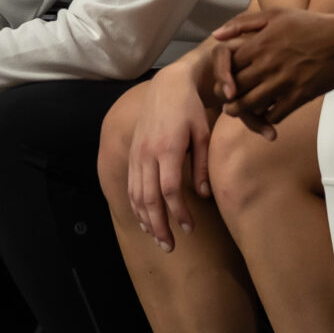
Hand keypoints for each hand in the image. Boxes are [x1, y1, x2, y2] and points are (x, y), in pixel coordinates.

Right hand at [126, 62, 217, 250]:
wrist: (167, 86)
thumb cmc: (190, 109)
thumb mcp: (203, 134)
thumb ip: (202, 165)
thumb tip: (202, 196)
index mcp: (167, 148)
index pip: (169, 190)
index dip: (178, 212)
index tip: (189, 228)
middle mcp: (147, 154)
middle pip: (148, 198)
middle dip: (158, 225)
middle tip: (170, 246)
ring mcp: (136, 154)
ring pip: (136, 195)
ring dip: (146, 220)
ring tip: (158, 239)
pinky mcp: (132, 154)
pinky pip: (130, 185)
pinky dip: (136, 206)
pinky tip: (145, 220)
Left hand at [210, 7, 333, 126]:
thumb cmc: (311, 25)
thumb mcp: (276, 14)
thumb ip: (242, 23)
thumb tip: (216, 36)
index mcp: (259, 44)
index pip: (226, 66)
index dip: (221, 76)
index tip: (224, 81)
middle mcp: (268, 64)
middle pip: (234, 89)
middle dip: (226, 98)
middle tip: (226, 101)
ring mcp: (284, 81)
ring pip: (250, 105)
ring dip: (242, 111)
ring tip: (239, 111)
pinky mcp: (300, 95)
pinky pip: (274, 114)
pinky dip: (267, 117)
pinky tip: (268, 113)